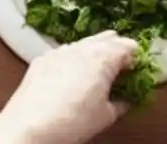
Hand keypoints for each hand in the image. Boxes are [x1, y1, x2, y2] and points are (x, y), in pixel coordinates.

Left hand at [0, 31, 139, 143]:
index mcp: (102, 57)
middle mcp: (80, 48)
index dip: (136, 59)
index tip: (137, 71)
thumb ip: (121, 103)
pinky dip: (74, 59)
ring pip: (85, 43)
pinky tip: (74, 77)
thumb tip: (124, 101)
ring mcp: (59, 51)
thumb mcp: (106, 116)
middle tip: (122, 70)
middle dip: (117, 51)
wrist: (30, 127)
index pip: (128, 46)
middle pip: (107, 38)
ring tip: (98, 75)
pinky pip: (65, 52)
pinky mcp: (43, 59)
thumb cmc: (69, 121)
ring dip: (95, 53)